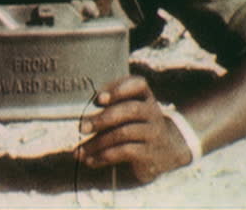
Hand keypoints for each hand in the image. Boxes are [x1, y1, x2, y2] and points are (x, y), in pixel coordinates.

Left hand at [75, 75, 192, 182]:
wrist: (166, 151)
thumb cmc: (136, 126)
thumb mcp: (128, 112)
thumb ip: (110, 107)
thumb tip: (82, 116)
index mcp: (144, 97)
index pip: (138, 84)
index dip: (119, 89)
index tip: (99, 98)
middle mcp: (152, 112)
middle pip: (130, 110)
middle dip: (103, 118)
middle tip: (82, 127)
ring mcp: (153, 133)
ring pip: (124, 133)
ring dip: (98, 142)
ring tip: (80, 151)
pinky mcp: (150, 153)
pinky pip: (126, 152)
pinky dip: (104, 156)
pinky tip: (91, 160)